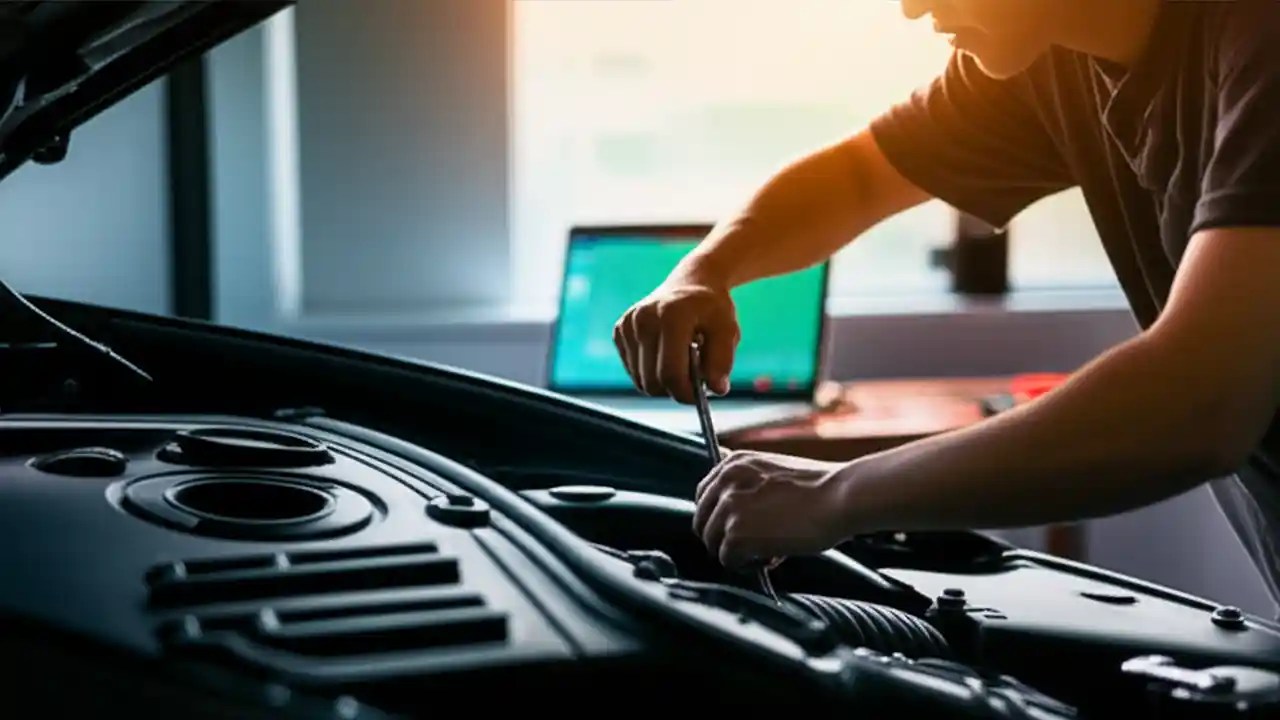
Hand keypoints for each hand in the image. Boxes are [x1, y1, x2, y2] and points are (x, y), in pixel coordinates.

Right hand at [613, 269, 738, 403]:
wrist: (691, 283)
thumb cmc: (711, 309)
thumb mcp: (728, 330)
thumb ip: (722, 360)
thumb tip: (716, 389)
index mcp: (671, 316)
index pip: (670, 372)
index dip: (685, 393)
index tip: (698, 396)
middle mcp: (643, 318)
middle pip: (652, 381)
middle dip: (674, 390)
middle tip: (692, 382)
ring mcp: (628, 324)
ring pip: (641, 380)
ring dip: (663, 382)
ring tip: (681, 363)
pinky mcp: (619, 331)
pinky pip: (633, 371)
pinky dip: (650, 372)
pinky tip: (665, 355)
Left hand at [692, 450, 851, 568]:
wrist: (840, 496)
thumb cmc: (818, 488)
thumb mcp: (772, 471)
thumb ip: (747, 485)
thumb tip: (732, 513)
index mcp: (731, 463)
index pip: (703, 495)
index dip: (718, 517)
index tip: (735, 528)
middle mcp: (724, 482)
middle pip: (702, 522)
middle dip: (723, 538)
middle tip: (752, 546)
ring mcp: (727, 509)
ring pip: (712, 544)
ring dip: (737, 553)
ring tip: (768, 551)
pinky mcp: (735, 535)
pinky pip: (728, 560)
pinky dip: (749, 565)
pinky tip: (773, 557)